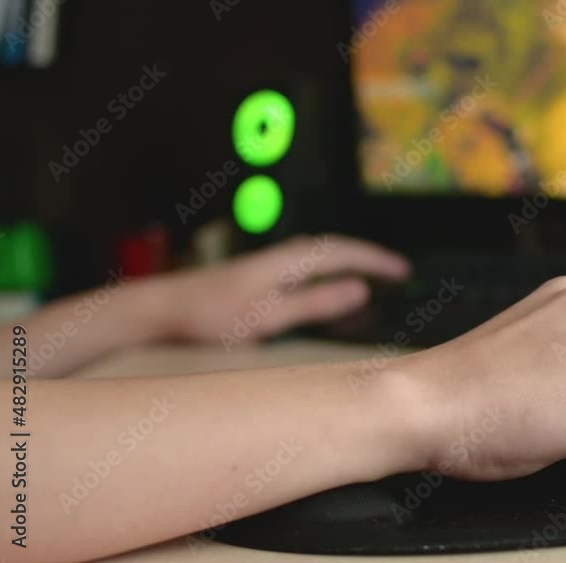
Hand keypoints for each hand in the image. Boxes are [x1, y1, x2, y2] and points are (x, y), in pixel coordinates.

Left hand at [161, 234, 409, 343]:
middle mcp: (281, 254)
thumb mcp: (269, 317)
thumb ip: (316, 303)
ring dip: (349, 260)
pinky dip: (329, 268)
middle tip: (397, 271)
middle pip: (335, 246)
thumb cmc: (211, 316)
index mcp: (288, 260)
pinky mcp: (259, 273)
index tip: (403, 271)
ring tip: (372, 273)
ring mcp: (268, 262)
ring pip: (320, 253)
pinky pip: (307, 263)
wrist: (162, 309)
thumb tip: (360, 289)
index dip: (376, 260)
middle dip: (368, 257)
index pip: (344, 252)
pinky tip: (327, 282)